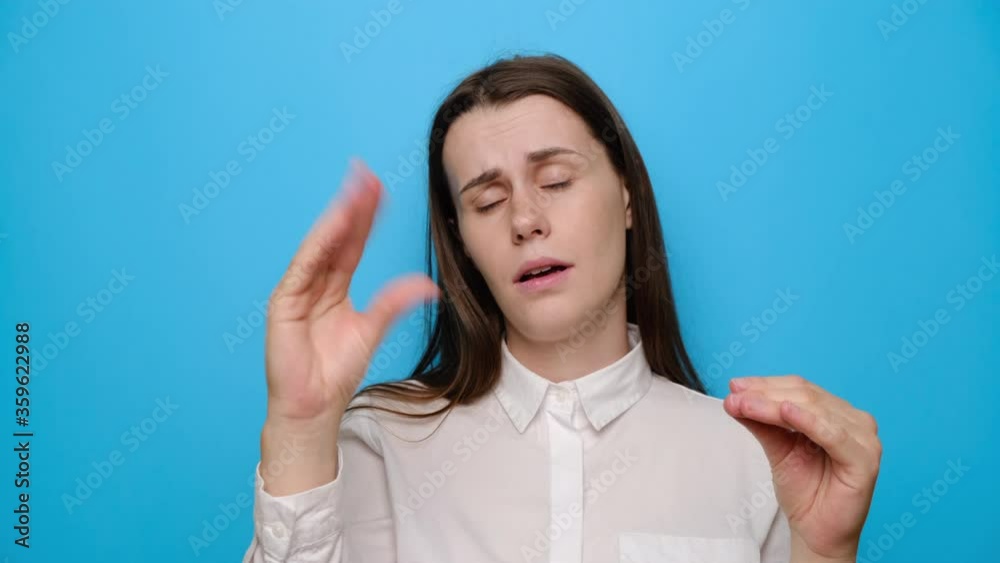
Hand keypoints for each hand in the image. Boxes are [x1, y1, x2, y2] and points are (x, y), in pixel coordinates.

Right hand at [264, 158, 439, 422]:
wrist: (313, 407)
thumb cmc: (335, 373)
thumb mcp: (372, 331)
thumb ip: (394, 304)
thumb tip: (428, 286)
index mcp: (334, 287)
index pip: (353, 243)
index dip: (366, 216)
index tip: (380, 188)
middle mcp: (314, 282)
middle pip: (336, 236)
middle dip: (352, 206)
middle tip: (366, 174)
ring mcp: (296, 290)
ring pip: (320, 245)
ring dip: (337, 218)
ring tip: (355, 193)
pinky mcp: (284, 303)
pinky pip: (304, 267)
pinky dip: (318, 245)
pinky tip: (334, 226)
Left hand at [723, 375, 881, 560]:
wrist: (816, 531)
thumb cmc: (804, 491)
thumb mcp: (777, 448)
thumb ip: (761, 421)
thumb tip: (734, 397)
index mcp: (837, 414)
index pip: (800, 388)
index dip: (766, 384)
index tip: (734, 386)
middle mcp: (854, 421)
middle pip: (805, 396)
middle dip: (765, 394)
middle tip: (734, 397)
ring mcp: (864, 439)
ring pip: (814, 410)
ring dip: (774, 405)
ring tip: (744, 404)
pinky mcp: (865, 460)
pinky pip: (833, 435)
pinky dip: (808, 421)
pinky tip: (785, 411)